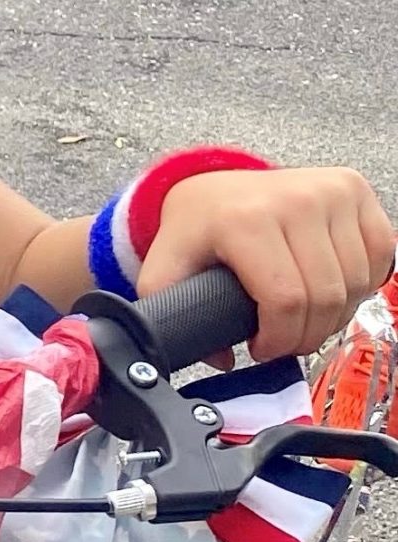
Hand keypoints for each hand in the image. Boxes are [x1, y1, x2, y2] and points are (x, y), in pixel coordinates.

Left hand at [141, 167, 394, 362]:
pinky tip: (330, 290)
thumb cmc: (197, 227)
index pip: (286, 300)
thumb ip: (174, 315)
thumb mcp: (166, 268)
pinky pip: (380, 256)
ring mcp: (330, 191)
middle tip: (284, 340)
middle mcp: (294, 199)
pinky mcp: (354, 190)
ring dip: (334, 315)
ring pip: (357, 283)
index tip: (261, 347)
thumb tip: (221, 358)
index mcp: (245, 220)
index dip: (279, 338)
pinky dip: (360, 285)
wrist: (216, 183)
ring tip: (302, 317)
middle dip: (306, 335)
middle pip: (326, 297)